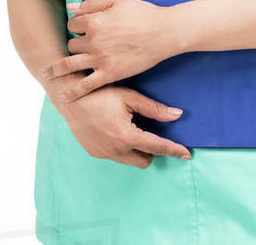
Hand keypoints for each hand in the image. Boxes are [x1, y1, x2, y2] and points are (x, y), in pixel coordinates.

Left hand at [39, 0, 178, 101]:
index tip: (82, 31)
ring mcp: (101, 59)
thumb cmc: (143, 13)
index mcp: (94, 21)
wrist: (165, 32)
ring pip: (72, 64)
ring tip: (46, 75)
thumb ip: (91, 4)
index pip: (72, 25)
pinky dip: (73, 91)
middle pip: (71, 45)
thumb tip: (69, 7)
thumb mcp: (117, 1)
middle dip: (74, 45)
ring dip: (58, 69)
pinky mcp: (111, 73)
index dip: (76, 27)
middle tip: (81, 49)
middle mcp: (94, 41)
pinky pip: (87, 85)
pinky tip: (63, 95)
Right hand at [49, 73, 189, 168]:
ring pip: (130, 160)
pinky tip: (116, 132)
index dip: (174, 150)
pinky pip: (116, 157)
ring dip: (136, 150)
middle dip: (153, 152)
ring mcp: (104, 154)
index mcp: (127, 136)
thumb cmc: (100, 94)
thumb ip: (154, 109)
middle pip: (145, 161)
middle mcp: (116, 150)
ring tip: (132, 130)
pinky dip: (121, 149)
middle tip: (151, 135)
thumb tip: (177, 115)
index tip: (186, 153)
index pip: (158, 147)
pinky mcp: (95, 153)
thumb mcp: (129, 97)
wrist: (70, 99)